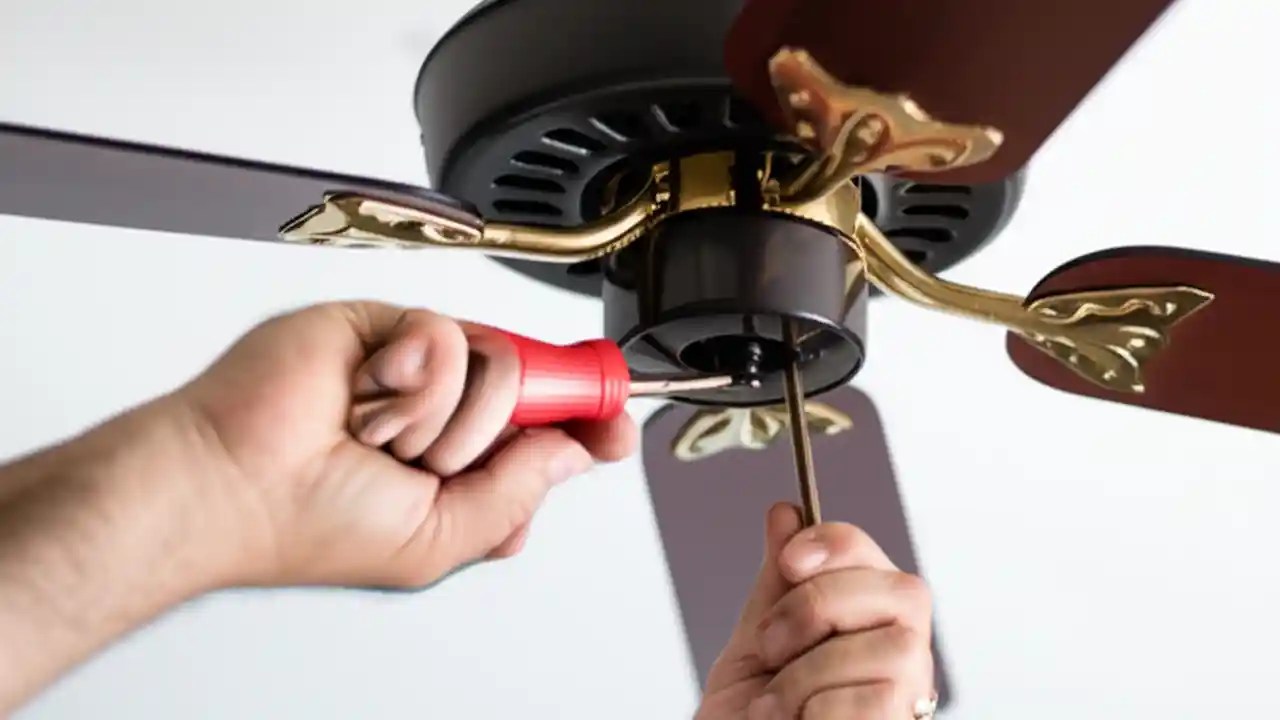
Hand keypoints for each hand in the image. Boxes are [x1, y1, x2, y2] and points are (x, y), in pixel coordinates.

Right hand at [180, 301, 636, 588]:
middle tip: (438, 459)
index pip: (545, 433)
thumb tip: (573, 451)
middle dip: (492, 436)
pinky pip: (445, 333)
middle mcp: (445, 413)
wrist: (231, 479)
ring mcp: (417, 367)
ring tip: (379, 438)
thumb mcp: (439, 537)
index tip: (617, 426)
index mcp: (459, 468)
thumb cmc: (309, 522)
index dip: (588, 423)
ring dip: (440, 418)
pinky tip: (364, 400)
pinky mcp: (385, 325)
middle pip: (530, 393)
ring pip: (492, 361)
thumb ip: (515, 492)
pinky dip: (409, 380)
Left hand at [696, 504, 934, 719]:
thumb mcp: (756, 642)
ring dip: (803, 677)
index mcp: (866, 616)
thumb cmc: (750, 719)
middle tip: (771, 648)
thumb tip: (786, 514)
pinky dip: (816, 712)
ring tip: (775, 706)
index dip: (834, 544)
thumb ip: (776, 582)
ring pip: (886, 648)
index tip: (789, 561)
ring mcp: (911, 693)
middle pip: (899, 590)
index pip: (871, 552)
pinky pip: (873, 700)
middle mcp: (902, 651)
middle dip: (815, 608)